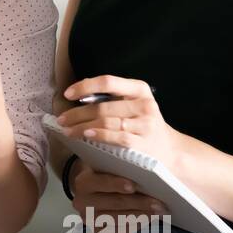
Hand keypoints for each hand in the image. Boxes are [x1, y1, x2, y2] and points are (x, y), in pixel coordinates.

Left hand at [57, 75, 181, 169]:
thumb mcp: (133, 105)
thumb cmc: (143, 125)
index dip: (85, 86)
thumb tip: (78, 94)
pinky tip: (85, 135)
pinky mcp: (143, 142)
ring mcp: (145, 124)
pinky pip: (116, 137)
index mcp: (139, 89)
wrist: (170, 150)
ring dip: (82, 126)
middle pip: (103, 106)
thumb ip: (111, 98)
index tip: (67, 94)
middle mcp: (144, 104)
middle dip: (77, 113)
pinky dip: (98, 135)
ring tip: (68, 130)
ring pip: (107, 122)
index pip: (108, 82)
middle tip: (61, 118)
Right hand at [69, 161, 165, 222]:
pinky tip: (149, 219)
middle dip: (140, 203)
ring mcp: (88, 218)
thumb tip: (142, 164)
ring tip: (160, 212)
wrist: (92, 191)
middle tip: (159, 203)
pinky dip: (136, 225)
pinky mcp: (97, 231)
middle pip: (115, 203)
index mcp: (84, 182)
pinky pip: (120, 231)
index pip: (102, 183)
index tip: (133, 186)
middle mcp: (82, 202)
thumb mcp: (107, 166)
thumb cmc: (106, 174)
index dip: (117, 184)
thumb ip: (120, 166)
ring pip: (120, 219)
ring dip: (142, 216)